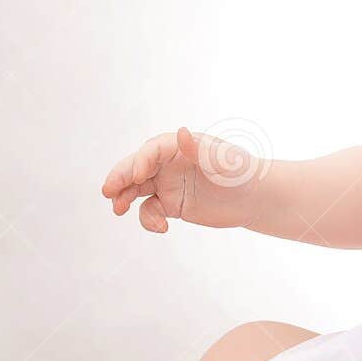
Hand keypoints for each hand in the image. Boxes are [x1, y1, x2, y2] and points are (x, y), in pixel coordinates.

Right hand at [100, 127, 263, 232]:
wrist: (254, 196)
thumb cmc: (242, 171)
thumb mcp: (223, 161)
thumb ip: (199, 150)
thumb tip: (180, 133)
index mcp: (179, 146)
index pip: (152, 150)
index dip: (141, 161)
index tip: (136, 175)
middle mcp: (168, 163)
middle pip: (137, 167)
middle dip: (121, 177)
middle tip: (107, 191)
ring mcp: (167, 183)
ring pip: (136, 188)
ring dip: (124, 197)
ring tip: (117, 209)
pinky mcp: (170, 203)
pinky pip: (150, 210)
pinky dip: (149, 219)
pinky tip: (161, 227)